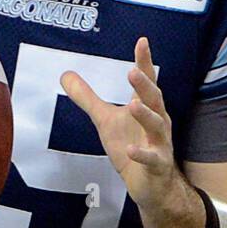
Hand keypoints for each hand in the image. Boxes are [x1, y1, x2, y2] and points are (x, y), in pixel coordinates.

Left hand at [61, 37, 179, 208]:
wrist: (151, 185)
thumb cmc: (132, 146)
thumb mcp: (105, 120)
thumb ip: (88, 98)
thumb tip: (65, 75)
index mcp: (146, 107)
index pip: (147, 81)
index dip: (144, 61)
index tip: (142, 42)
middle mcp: (158, 121)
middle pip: (154, 99)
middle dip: (145, 86)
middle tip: (133, 71)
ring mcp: (160, 143)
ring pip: (157, 126)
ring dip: (146, 115)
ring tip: (133, 105)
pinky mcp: (158, 165)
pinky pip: (152, 158)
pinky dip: (142, 153)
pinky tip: (132, 149)